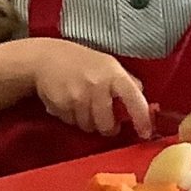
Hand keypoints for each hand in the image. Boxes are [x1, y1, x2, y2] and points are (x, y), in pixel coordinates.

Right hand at [26, 39, 152, 139]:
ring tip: (84, 106)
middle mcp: (97, 87)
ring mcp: (78, 97)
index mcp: (114, 75)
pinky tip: (70, 103)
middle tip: (106, 121)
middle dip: (108, 127)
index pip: (134, 101)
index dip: (142, 120)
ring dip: (89, 122)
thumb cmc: (80, 60)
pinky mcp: (61, 106)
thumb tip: (143, 99)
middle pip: (107, 125)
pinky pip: (72, 123)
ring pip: (89, 127)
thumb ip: (126, 81)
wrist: (45, 57)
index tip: (146, 133)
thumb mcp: (108, 63)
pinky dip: (73, 118)